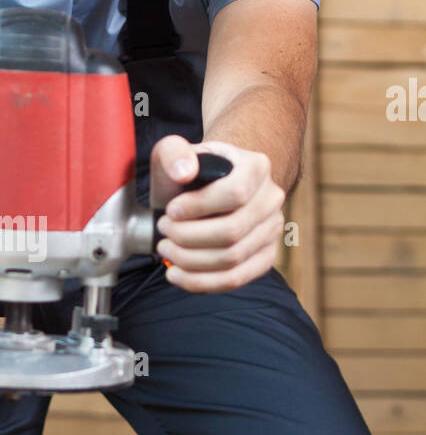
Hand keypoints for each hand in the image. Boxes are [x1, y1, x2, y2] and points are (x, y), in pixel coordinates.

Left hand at [150, 135, 285, 292]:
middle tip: (163, 231)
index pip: (235, 193)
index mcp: (256, 167)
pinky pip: (236, 278)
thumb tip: (183, 171)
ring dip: (190, 260)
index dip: (198, 207)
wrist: (211, 187)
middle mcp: (271, 199)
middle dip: (188, 236)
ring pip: (232, 258)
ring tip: (166, 249)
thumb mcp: (175, 152)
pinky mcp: (265, 257)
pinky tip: (177, 274)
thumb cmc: (192, 172)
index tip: (170, 210)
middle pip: (232, 231)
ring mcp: (272, 230)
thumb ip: (174, 153)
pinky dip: (201, 282)